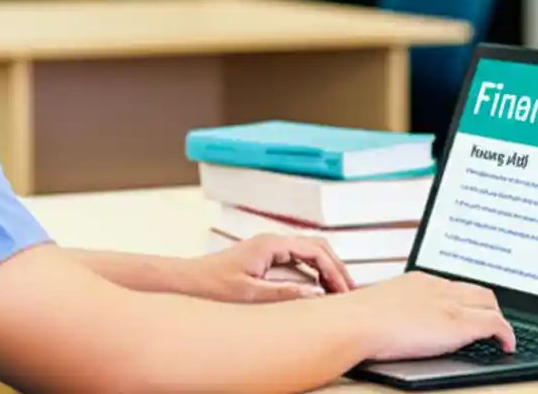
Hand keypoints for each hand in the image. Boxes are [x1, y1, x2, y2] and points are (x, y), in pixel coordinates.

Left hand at [186, 234, 353, 302]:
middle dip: (336, 267)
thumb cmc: (211, 285)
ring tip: (339, 292)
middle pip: (317, 247)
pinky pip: (298, 260)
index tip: (345, 291)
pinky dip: (314, 273)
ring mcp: (269, 249)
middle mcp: (273, 242)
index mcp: (271, 244)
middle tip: (350, 290)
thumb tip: (316, 294)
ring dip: (326, 269)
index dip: (334, 271)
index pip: (315, 251)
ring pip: (309, 253)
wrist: (186, 281)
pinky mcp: (265, 258)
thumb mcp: (249, 294)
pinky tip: (318, 289)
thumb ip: (284, 293)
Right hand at [344, 271, 513, 361]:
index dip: (465, 299)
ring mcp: (450, 304)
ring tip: (500, 335)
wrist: (357, 322)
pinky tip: (507, 344)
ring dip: (497, 318)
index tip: (466, 309)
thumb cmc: (358, 320)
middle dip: (487, 306)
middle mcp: (438, 288)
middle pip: (477, 290)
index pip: (453, 285)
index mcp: (419, 281)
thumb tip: (388, 322)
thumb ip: (393, 309)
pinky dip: (506, 334)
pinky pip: (496, 324)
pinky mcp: (459, 323)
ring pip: (490, 303)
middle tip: (489, 322)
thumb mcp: (379, 307)